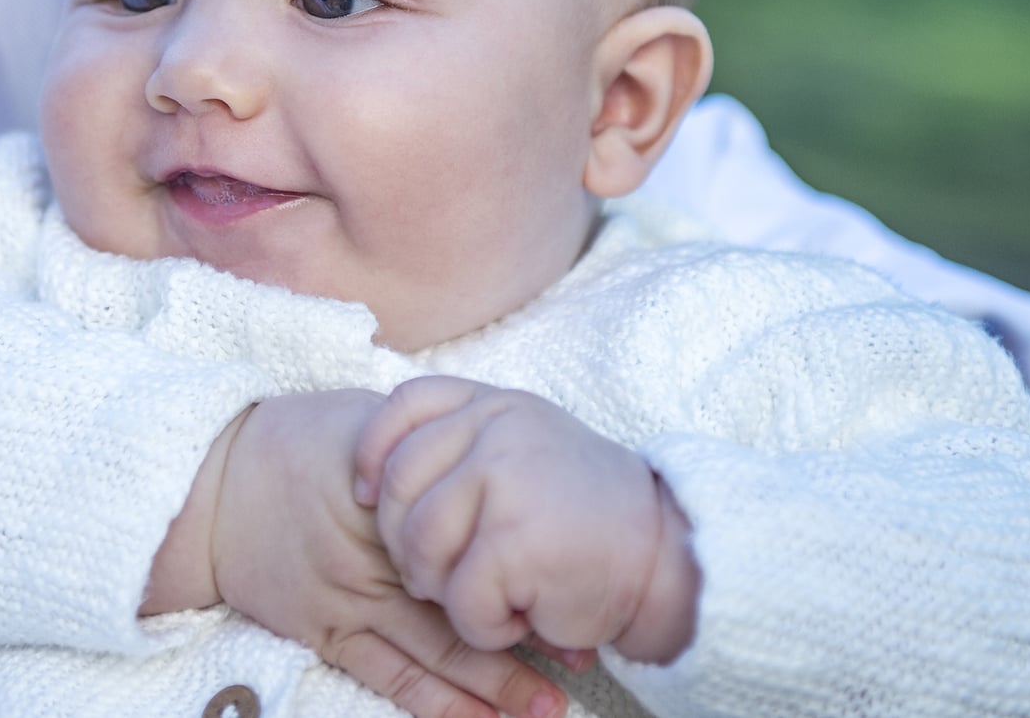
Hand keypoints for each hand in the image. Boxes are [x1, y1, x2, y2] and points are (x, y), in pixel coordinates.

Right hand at [200, 391, 569, 717]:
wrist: (204, 489)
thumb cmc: (292, 443)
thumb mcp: (364, 422)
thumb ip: (425, 442)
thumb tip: (495, 455)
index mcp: (393, 493)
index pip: (474, 531)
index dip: (527, 561)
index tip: (581, 578)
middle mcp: (375, 553)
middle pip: (463, 602)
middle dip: (526, 636)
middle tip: (586, 659)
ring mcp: (348, 601)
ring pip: (433, 651)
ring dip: (493, 684)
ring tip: (548, 707)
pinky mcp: (325, 633)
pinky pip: (388, 675)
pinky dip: (435, 702)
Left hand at [354, 377, 700, 664]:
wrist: (664, 559)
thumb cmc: (585, 515)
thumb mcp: (524, 448)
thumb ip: (463, 444)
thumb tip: (373, 478)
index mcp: (494, 404)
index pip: (403, 408)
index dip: (372, 454)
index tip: (365, 496)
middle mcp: (495, 429)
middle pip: (398, 487)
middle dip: (406, 546)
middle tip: (442, 575)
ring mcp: (504, 479)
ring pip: (420, 548)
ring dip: (446, 591)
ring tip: (491, 595)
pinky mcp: (513, 540)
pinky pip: (461, 600)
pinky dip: (485, 626)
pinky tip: (523, 615)